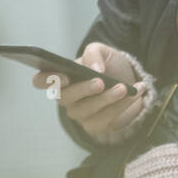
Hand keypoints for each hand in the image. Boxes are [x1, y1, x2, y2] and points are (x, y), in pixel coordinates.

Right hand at [32, 42, 147, 142]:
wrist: (128, 79)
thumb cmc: (107, 65)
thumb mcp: (102, 51)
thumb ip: (94, 54)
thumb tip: (94, 69)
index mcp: (61, 76)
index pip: (41, 80)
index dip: (48, 80)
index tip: (64, 76)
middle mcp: (66, 97)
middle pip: (65, 98)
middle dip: (83, 89)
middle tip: (101, 82)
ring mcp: (79, 113)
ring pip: (87, 111)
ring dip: (107, 99)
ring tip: (125, 88)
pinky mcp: (95, 126)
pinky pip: (105, 120)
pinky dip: (122, 106)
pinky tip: (135, 94)